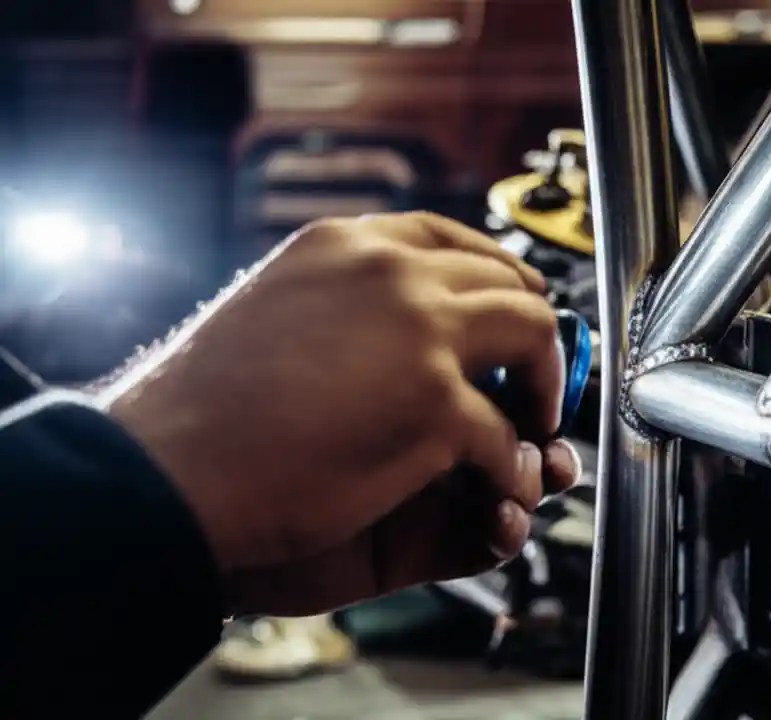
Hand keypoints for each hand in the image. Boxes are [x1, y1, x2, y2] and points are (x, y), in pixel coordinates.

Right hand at [106, 212, 581, 614]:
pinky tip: (499, 482)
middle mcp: (392, 272)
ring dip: (545, 387)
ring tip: (534, 425)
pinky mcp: (435, 404)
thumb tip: (391, 323)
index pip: (449, 238)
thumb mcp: (272, 310)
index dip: (499, 273)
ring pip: (533, 338)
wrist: (165, 469)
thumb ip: (339, 303)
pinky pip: (507, 435)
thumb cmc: (202, 409)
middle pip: (509, 284)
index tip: (519, 302)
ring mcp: (421, 333)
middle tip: (538, 378)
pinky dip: (513, 464)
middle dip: (535, 332)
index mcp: (346, 243)